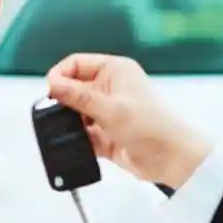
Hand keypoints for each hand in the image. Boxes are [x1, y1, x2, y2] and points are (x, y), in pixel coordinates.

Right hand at [47, 53, 212, 188]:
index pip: (76, 63)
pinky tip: (78, 144)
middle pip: (73, 89)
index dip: (60, 75)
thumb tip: (53, 84)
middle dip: (63, 102)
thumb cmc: (153, 127)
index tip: (51, 90)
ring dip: (69, 123)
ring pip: (75, 113)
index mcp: (114, 70)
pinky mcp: (105, 134)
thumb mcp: (110, 108)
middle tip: (56, 114)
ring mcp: (107, 112)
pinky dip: (78, 140)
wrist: (172, 159)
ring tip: (69, 130)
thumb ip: (78, 97)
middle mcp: (110, 88)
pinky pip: (82, 134)